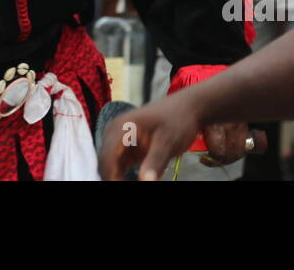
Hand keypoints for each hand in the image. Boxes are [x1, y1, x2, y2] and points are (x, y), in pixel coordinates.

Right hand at [99, 92, 266, 179]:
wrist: (188, 108)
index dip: (113, 178)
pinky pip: (119, 166)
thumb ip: (155, 162)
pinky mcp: (128, 147)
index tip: (124, 186)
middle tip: (133, 184)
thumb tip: (145, 182)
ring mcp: (120, 140)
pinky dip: (124, 176)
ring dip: (118, 178)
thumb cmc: (178, 120)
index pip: (107, 159)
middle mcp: (115, 133)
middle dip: (114, 178)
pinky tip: (139, 180)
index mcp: (120, 128)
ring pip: (111, 166)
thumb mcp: (168, 141)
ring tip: (133, 181)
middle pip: (105, 164)